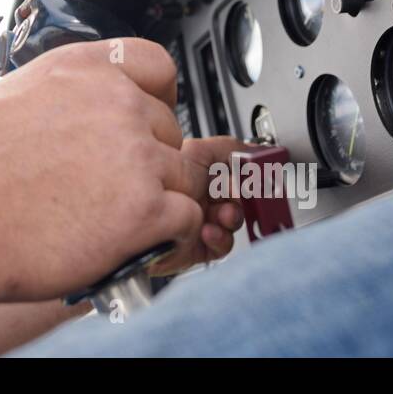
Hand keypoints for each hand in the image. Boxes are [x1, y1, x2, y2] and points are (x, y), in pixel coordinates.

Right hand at [0, 37, 207, 303]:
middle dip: (149, 160)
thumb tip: (76, 114)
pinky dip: (168, 236)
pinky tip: (135, 243)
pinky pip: (187, 218)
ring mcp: (136, 154)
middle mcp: (116, 102)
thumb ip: (61, 98)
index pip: (158, 65)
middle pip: (170, 128)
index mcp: (82, 68)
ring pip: (183, 176)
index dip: (157, 98)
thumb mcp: (12, 98)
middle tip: (112, 189)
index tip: (144, 122)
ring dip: (159, 200)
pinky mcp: (146, 208)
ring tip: (117, 222)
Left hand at [146, 135, 249, 275]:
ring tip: (222, 214)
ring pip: (234, 222)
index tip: (258, 174)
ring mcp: (203, 220)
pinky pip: (222, 244)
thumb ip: (227, 148)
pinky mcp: (200, 245)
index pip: (239, 173)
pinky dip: (220, 237)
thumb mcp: (197, 153)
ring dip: (231, 217)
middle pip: (241, 198)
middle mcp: (205, 197)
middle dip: (242, 196)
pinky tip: (208, 230)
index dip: (250, 174)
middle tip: (238, 194)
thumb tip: (253, 148)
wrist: (134, 218)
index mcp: (205, 174)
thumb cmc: (155, 179)